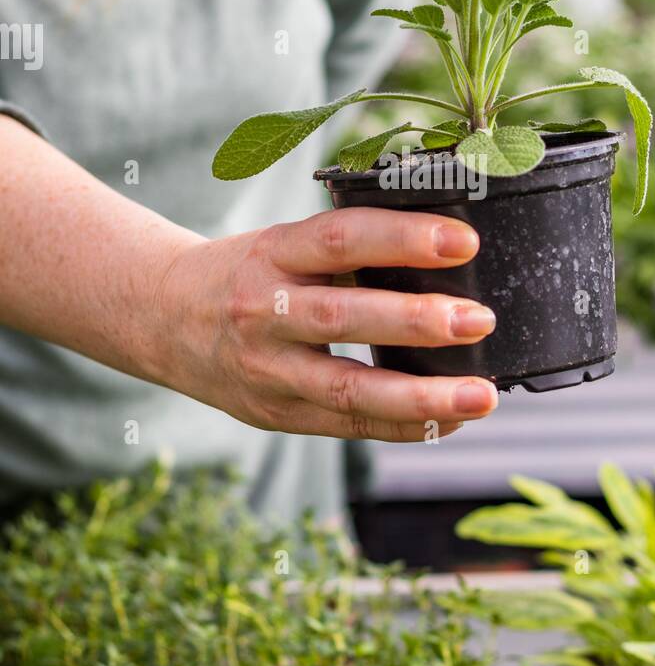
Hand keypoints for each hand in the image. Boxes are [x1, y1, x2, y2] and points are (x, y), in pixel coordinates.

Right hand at [156, 208, 497, 441]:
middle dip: (418, 321)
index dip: (404, 238)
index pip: (341, 239)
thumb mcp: (285, 245)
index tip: (465, 241)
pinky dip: (404, 426)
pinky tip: (450, 419)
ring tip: (481, 395)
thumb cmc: (248, 274)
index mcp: (273, 253)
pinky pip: (348, 426)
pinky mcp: (275, 414)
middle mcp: (264, 311)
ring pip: (349, 389)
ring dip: (422, 395)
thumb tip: (449, 259)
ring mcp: (267, 370)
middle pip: (343, 317)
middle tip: (480, 319)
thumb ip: (349, 253)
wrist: (162, 319)